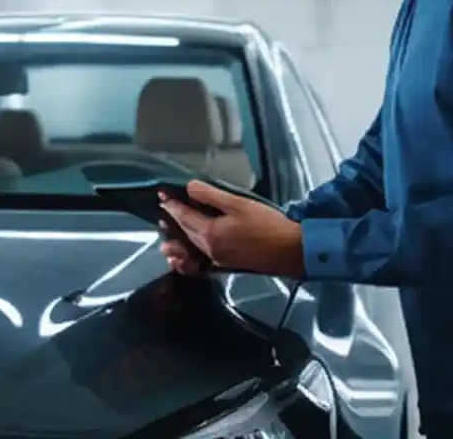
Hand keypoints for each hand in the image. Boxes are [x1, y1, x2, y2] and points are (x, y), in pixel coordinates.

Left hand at [159, 180, 304, 276]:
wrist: (290, 251)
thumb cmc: (266, 224)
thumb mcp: (239, 204)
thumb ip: (212, 196)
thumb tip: (189, 187)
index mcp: (210, 233)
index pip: (184, 216)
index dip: (172, 205)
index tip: (162, 195)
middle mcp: (209, 249)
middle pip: (187, 232)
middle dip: (174, 220)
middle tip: (165, 209)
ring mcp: (218, 260)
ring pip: (193, 247)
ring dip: (179, 241)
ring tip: (167, 240)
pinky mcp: (227, 265)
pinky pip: (201, 261)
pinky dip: (191, 257)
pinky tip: (191, 256)